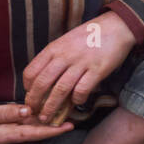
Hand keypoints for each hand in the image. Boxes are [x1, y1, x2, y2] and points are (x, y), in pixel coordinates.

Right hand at [0, 100, 73, 143]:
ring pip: (29, 132)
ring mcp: (4, 137)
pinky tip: (43, 118)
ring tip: (64, 118)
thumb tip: (28, 112)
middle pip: (35, 135)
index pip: (33, 134)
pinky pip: (21, 130)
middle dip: (54, 130)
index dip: (52, 131)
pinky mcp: (1, 133)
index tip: (68, 126)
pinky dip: (33, 125)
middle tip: (73, 122)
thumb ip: (4, 113)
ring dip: (46, 127)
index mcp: (3, 135)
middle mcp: (7, 139)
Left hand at [23, 11, 137, 122]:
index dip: (27, 88)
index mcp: (54, 48)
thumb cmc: (90, 35)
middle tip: (34, 112)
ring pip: (60, 90)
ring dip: (52, 107)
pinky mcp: (97, 70)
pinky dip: (77, 100)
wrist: (116, 26)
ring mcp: (81, 63)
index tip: (30, 96)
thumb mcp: (66, 41)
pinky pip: (82, 90)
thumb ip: (55, 57)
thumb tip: (45, 78)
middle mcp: (64, 56)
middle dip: (35, 102)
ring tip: (48, 117)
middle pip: (42, 83)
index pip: (31, 71)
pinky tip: (77, 102)